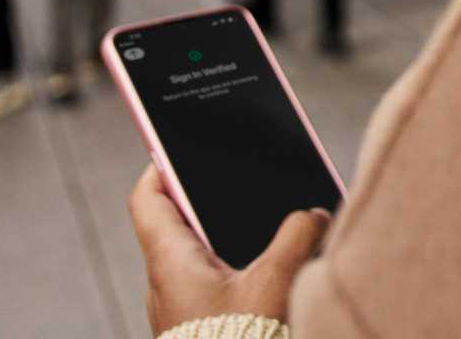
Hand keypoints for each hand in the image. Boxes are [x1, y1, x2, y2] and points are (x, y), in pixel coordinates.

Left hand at [129, 163, 330, 333]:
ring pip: (206, 258)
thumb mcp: (277, 280)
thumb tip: (313, 214)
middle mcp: (169, 284)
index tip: (178, 141)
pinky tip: (286, 269)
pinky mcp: (207, 331)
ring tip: (279, 219)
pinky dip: (247, 268)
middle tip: (243, 174)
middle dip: (215, 198)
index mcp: (170, 261)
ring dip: (236, 236)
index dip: (160, 164)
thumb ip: (299, 233)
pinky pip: (222, 286)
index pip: (148, 199)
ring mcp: (186, 313)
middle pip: (182, 224)